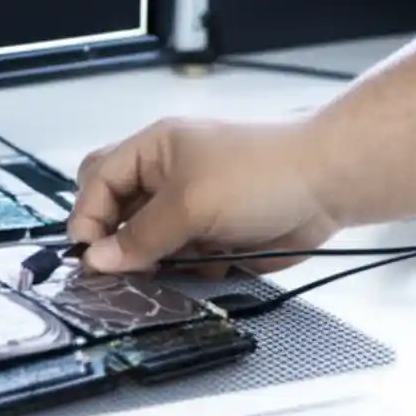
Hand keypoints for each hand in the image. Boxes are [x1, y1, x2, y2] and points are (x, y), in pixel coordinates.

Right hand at [68, 118, 343, 274]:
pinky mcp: (213, 234)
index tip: (90, 255)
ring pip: (149, 242)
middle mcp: (165, 176)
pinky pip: (182, 258)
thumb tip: (96, 260)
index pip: (97, 180)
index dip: (88, 217)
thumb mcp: (189, 204)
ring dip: (161, 258)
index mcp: (152, 150)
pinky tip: (219, 258)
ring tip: (189, 257)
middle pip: (117, 212)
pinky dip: (194, 265)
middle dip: (121, 241)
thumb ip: (140, 237)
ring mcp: (189, 206)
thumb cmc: (259, 173)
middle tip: (131, 265)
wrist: (326, 186)